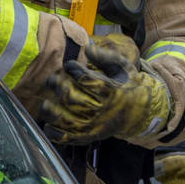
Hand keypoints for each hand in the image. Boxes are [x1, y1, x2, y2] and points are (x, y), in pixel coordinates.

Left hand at [37, 34, 170, 144]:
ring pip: (67, 119)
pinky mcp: (89, 136)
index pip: (87, 80)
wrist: (138, 112)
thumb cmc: (127, 85)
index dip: (74, 70)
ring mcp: (95, 125)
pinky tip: (49, 122)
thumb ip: (105, 57)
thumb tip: (88, 46)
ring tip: (46, 100)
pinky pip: (68, 137)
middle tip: (51, 79)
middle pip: (73, 98)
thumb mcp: (122, 67)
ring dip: (53, 110)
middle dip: (59, 86)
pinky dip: (55, 132)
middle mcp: (102, 110)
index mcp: (111, 91)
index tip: (68, 64)